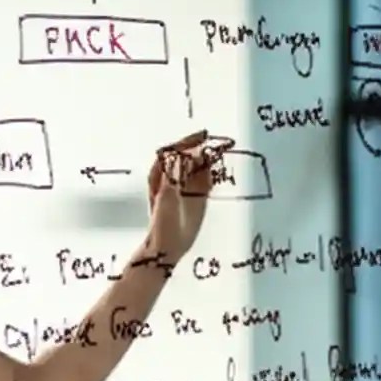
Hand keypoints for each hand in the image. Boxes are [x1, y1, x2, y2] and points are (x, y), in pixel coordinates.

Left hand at [145, 130, 232, 262]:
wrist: (169, 245)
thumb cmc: (162, 221)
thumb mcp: (167, 194)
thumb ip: (177, 173)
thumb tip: (187, 153)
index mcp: (160, 173)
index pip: (175, 150)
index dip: (188, 142)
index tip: (203, 136)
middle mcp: (173, 177)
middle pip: (188, 156)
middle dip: (202, 149)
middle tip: (216, 146)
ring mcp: (186, 185)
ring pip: (199, 166)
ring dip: (209, 160)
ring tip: (219, 156)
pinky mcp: (198, 196)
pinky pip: (207, 179)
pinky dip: (212, 174)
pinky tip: (218, 173)